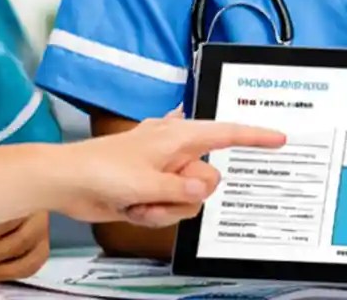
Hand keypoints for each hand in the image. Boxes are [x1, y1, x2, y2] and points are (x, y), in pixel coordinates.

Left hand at [58, 115, 285, 226]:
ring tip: (137, 201)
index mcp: (179, 136)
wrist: (67, 181)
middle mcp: (176, 152)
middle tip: (157, 192)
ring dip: (164, 209)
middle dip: (185, 195)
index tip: (279, 138)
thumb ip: (182, 188)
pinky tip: (131, 207)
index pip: (226, 133)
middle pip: (208, 181)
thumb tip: (204, 188)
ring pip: (190, 201)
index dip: (255, 136)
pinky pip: (170, 210)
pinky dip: (153, 213)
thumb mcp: (147, 182)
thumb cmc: (101, 169)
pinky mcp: (154, 189)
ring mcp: (164, 172)